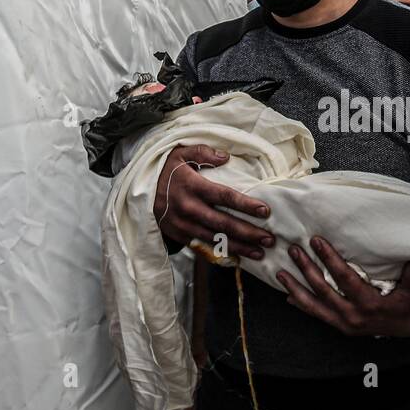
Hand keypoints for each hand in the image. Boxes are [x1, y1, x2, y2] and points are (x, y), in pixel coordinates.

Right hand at [153, 144, 273, 258]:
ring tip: (260, 253)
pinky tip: (238, 257)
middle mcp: (188, 208)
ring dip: (239, 247)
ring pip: (215, 239)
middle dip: (248, 233)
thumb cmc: (167, 169)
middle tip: (269, 239)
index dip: (245, 205)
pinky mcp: (178, 235)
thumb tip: (226, 157)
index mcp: (191, 186)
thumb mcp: (180, 152)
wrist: (139, 188)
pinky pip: (202, 246)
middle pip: (223, 223)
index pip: (224, 196)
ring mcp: (182, 224)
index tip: (265, 211)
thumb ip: (203, 152)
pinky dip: (221, 253)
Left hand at [276, 236, 409, 337]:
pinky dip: (302, 305)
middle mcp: (353, 316)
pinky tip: (288, 296)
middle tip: (294, 249)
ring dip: (296, 289)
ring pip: (314, 306)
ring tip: (280, 273)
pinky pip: (317, 316)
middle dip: (306, 269)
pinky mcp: (341, 327)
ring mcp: (345, 324)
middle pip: (323, 290)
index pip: (344, 278)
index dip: (329, 259)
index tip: (316, 241)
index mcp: (369, 304)